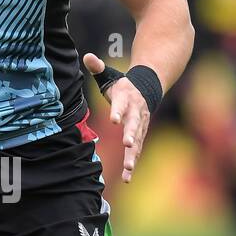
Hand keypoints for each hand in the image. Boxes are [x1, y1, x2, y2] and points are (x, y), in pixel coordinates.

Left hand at [83, 52, 150, 182]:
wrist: (148, 89)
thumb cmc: (123, 85)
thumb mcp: (110, 75)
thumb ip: (98, 68)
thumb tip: (87, 56)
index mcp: (126, 98)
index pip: (121, 105)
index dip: (118, 111)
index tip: (114, 119)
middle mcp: (136, 113)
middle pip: (134, 125)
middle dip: (131, 135)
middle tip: (127, 145)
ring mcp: (140, 126)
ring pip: (137, 142)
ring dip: (133, 156)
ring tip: (128, 169)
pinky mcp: (140, 136)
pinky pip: (137, 152)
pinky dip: (132, 164)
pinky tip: (127, 179)